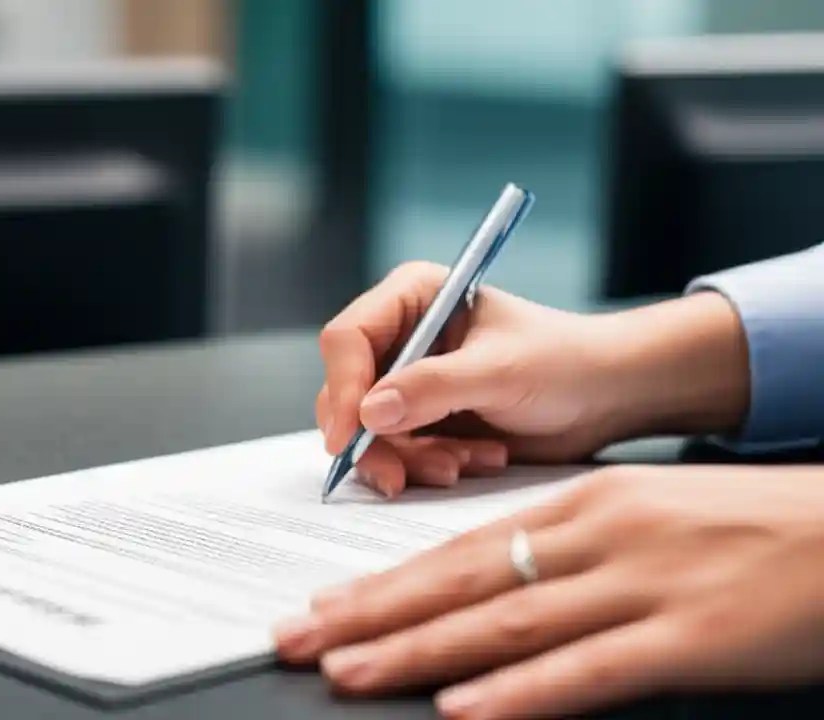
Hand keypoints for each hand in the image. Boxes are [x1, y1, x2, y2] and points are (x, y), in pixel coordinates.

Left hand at [274, 465, 823, 717]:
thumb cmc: (755, 528)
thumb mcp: (647, 515)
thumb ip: (568, 545)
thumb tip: (491, 583)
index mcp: (585, 505)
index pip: (461, 546)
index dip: (385, 581)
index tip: (324, 603)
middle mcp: (599, 537)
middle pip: (461, 580)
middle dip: (370, 614)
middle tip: (297, 637)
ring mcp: (641, 586)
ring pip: (505, 623)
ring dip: (416, 651)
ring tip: (347, 671)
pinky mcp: (689, 639)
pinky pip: (588, 670)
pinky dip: (520, 693)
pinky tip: (463, 710)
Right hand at [317, 262, 748, 495]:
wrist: (607, 397)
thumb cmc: (565, 362)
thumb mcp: (500, 372)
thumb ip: (432, 388)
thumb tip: (368, 414)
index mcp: (412, 297)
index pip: (347, 339)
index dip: (342, 387)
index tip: (351, 436)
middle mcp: (400, 337)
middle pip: (346, 392)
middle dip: (373, 440)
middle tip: (398, 476)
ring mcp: (407, 381)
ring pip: (367, 432)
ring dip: (410, 458)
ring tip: (464, 463)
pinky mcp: (420, 421)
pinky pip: (396, 453)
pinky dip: (429, 466)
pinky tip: (478, 458)